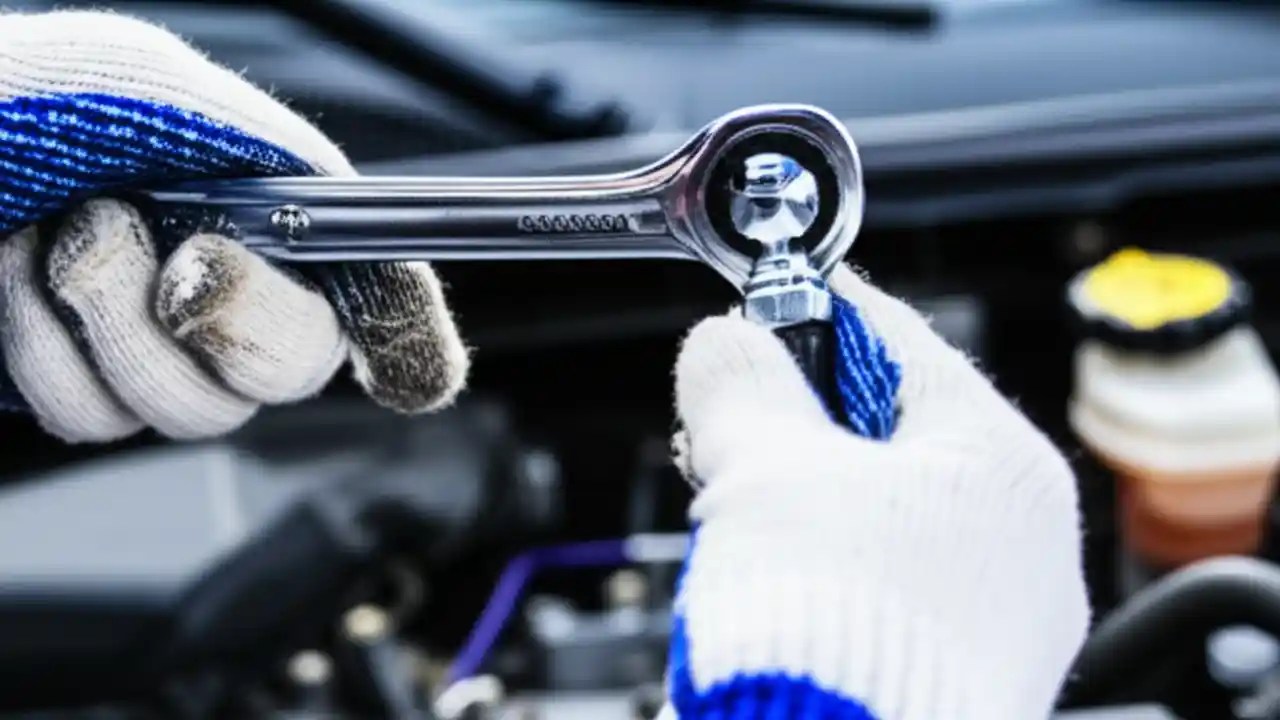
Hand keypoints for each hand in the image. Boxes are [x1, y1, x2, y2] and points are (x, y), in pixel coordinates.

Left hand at [0, 12, 467, 441]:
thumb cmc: (20, 102)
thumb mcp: (157, 93)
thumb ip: (279, 175)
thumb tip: (388, 287)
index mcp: (266, 205)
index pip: (373, 283)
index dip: (403, 330)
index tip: (407, 374)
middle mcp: (225, 282)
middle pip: (295, 368)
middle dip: (231, 319)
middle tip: (177, 263)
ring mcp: (153, 346)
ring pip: (194, 411)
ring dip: (110, 319)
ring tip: (59, 236)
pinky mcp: (79, 388)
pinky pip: (96, 418)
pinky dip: (46, 350)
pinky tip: (15, 281)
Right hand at [666, 265, 1088, 718]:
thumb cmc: (832, 627)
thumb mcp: (766, 466)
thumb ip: (741, 383)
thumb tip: (724, 344)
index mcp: (1000, 466)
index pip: (902, 344)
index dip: (819, 310)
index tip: (765, 300)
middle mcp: (1015, 542)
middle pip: (887, 432)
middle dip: (793, 419)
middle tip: (727, 420)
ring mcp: (986, 616)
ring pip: (875, 511)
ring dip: (795, 495)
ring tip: (732, 504)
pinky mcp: (944, 670)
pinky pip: (872, 581)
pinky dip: (813, 563)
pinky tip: (762, 574)